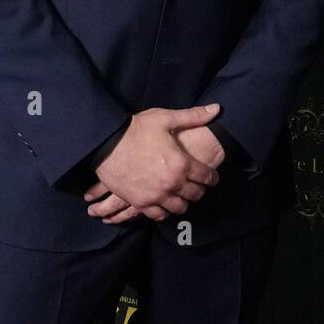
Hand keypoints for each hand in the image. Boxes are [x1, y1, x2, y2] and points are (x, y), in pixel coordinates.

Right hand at [82, 104, 221, 224]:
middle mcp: (172, 183)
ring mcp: (156, 196)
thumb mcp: (166, 118)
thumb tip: (216, 108)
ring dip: (183, 202)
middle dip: (199, 189)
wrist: (106, 142)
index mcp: (182, 164)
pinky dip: (164, 211)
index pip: (207, 176)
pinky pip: (159, 215)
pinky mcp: (140, 202)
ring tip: (182, 195)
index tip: (213, 177)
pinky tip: (165, 204)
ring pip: (179, 208)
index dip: (213, 177)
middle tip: (198, 185)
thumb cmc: (137, 129)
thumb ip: (193, 116)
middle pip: (195, 194)